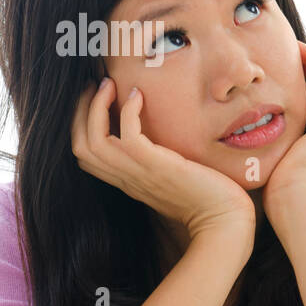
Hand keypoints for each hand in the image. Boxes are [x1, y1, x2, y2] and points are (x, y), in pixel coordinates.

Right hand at [71, 78, 255, 239]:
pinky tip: (140, 95)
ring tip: (108, 84)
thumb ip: (159, 163)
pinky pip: (128, 136)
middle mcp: (128, 178)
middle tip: (96, 85)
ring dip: (96, 106)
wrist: (225, 221)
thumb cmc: (209, 200)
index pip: (87, 156)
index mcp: (129, 181)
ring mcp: (140, 173)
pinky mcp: (157, 167)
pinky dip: (129, 111)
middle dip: (80, 111)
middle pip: (80, 146)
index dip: (82, 126)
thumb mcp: (174, 178)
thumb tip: (162, 142)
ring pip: (93, 140)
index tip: (97, 100)